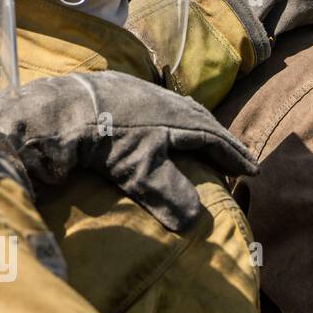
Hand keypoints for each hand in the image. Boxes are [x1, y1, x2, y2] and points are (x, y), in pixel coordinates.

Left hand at [0, 71, 256, 233]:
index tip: (254, 172)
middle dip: (220, 140)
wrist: (58, 111)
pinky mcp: (114, 89)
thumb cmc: (104, 141)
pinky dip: (165, 120)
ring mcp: (138, 91)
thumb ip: (170, 195)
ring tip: (201, 140)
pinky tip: (156, 128)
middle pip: (201, 120)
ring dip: (193, 127)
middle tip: (235, 157)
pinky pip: (152, 105)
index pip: (216, 139)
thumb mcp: (141, 173)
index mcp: (178, 118)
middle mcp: (163, 100)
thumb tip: (193, 222)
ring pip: (176, 109)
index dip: (236, 157)